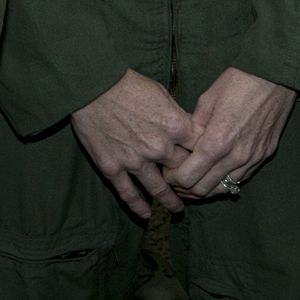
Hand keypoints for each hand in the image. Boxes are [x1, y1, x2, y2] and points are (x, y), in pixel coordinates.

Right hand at [71, 69, 197, 218]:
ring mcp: (136, 161)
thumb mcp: (162, 93)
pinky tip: (146, 215)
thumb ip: (176, 115)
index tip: (206, 162)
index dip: (204, 155)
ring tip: (178, 209)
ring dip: (170, 201)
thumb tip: (185, 128)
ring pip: (159, 189)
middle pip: (183, 169)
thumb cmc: (128, 84)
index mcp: (176, 126)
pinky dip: (138, 207)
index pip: (200, 147)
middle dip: (189, 178)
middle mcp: (159, 147)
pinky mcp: (113, 169)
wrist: (92, 87)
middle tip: (195, 187)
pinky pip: (129, 194)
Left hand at [164, 67, 295, 198]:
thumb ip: (193, 127)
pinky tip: (217, 172)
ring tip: (195, 180)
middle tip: (176, 180)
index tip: (167, 172)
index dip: (172, 179)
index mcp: (216, 142)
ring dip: (205, 188)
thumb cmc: (238, 81)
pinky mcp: (265, 155)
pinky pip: (241, 177)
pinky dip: (225, 180)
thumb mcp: (207, 100)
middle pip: (203, 190)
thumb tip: (183, 142)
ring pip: (224, 189)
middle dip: (185, 188)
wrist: (275, 74)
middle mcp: (235, 157)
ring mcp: (252, 158)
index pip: (187, 177)